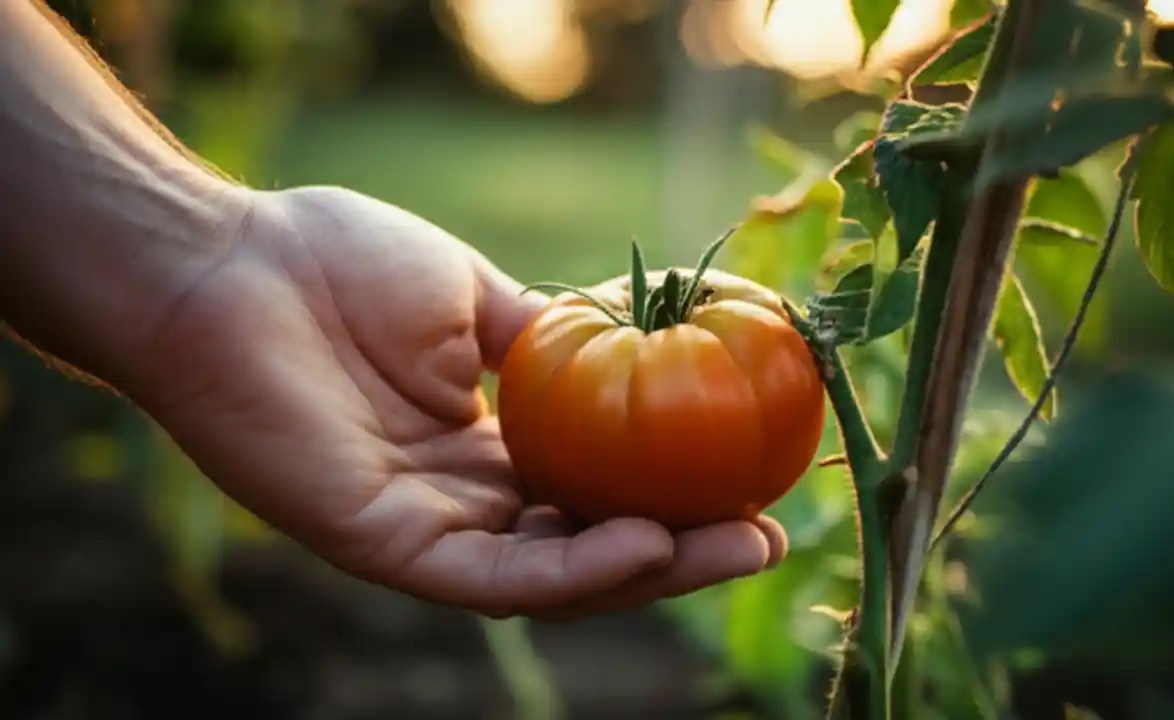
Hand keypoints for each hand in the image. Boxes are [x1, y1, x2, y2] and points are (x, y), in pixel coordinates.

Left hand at [122, 186, 787, 618]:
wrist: (229, 263)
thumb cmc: (337, 265)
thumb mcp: (474, 298)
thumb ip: (549, 338)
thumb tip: (637, 334)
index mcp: (481, 443)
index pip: (592, 490)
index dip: (672, 492)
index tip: (751, 472)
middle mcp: (460, 497)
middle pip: (585, 546)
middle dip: (681, 549)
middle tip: (768, 535)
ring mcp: (422, 527)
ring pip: (551, 576)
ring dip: (649, 570)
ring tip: (737, 545)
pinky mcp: (380, 542)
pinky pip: (489, 573)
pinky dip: (572, 566)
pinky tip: (645, 543)